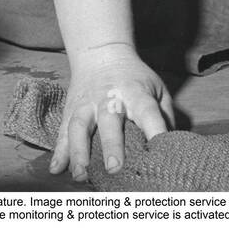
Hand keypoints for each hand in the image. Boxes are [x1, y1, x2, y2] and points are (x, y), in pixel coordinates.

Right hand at [49, 42, 174, 180]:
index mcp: (135, 93)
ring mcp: (87, 104)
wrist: (102, 52)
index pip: (147, 111)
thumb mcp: (156, 87)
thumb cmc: (134, 77)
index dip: (154, 129)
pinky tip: (56, 169)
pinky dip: (58, 152)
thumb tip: (172, 146)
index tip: (159, 150)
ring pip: (79, 126)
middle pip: (109, 120)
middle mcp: (109, 99)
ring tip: (81, 175)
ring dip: (78, 151)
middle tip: (114, 168)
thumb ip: (165, 115)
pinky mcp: (71, 110)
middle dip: (110, 144)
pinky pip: (62, 131)